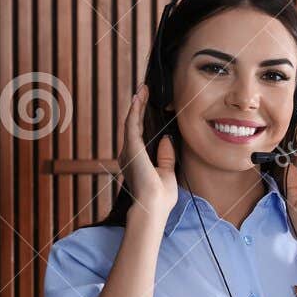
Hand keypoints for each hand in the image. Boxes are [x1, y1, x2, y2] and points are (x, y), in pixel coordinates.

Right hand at [118, 84, 178, 223]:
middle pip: (134, 126)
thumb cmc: (160, 198)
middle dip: (139, 108)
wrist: (153, 207)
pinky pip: (132, 124)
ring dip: (137, 105)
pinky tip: (139, 98)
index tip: (148, 106)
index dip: (143, 119)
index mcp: (136, 162)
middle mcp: (129, 155)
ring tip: (142, 90)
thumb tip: (166, 138)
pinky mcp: (132, 148)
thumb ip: (165, 156)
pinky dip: (135, 110)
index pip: (140, 136)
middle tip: (144, 91)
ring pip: (132, 122)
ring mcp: (129, 151)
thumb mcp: (167, 173)